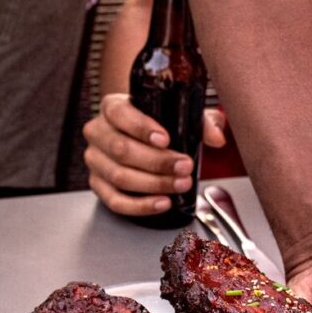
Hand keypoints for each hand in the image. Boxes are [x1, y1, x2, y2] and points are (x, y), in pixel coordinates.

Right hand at [83, 94, 228, 218]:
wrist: (138, 138)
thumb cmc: (157, 123)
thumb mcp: (179, 114)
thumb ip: (200, 122)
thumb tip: (216, 138)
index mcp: (112, 107)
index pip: (120, 114)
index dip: (142, 127)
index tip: (165, 139)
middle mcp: (98, 132)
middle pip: (121, 149)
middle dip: (157, 161)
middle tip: (184, 166)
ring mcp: (95, 160)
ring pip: (119, 176)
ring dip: (153, 184)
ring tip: (180, 184)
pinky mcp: (98, 185)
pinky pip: (115, 201)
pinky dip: (140, 205)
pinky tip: (162, 202)